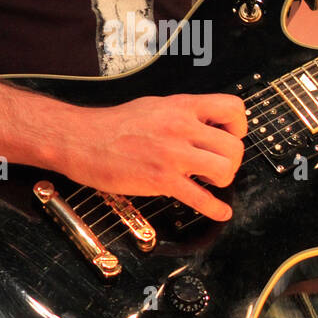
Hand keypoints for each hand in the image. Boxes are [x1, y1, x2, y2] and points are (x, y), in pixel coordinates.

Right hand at [56, 93, 246, 220]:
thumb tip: (209, 125)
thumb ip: (185, 115)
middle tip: (218, 166)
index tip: (230, 136)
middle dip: (232, 161)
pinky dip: (215, 209)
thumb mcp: (156, 106)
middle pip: (234, 145)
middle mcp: (180, 127)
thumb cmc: (114, 125)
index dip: (238, 125)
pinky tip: (220, 212)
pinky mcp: (160, 179)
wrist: (79, 139)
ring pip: (224, 169)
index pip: (233, 108)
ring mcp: (171, 153)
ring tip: (210, 182)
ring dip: (223, 180)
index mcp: (181, 107)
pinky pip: (200, 198)